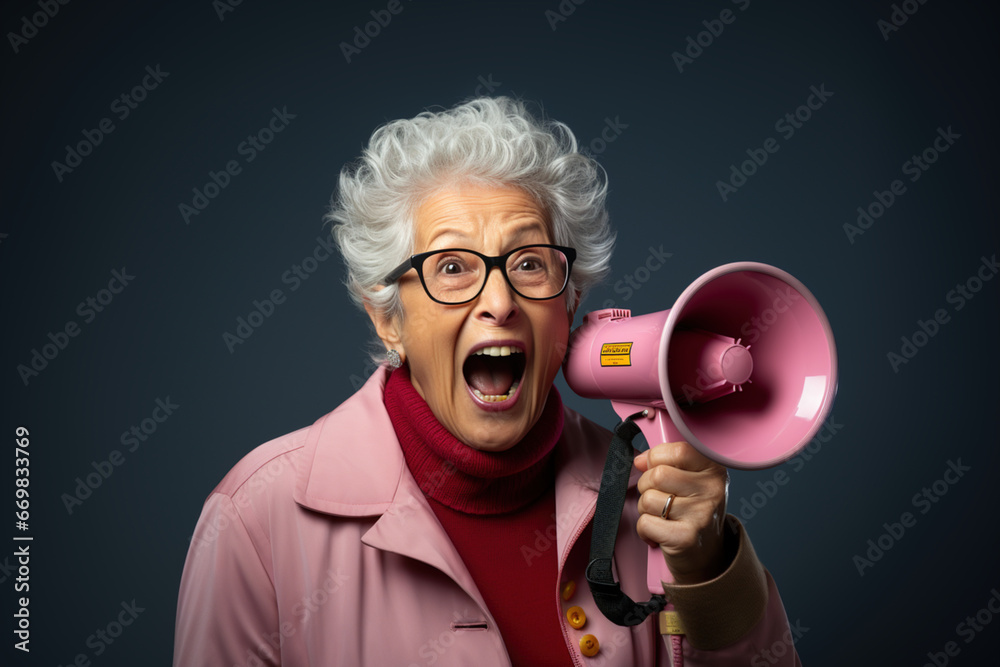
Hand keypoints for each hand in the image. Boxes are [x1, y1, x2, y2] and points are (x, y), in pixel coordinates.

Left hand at [633, 441, 729, 584]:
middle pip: (657, 474)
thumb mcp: (689, 479)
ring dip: (645, 509)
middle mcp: (712, 489)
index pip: (678, 450)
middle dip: (647, 486)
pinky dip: (644, 530)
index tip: (656, 467)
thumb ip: (666, 462)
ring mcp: (701, 514)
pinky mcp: (686, 538)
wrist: (706, 555)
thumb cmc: (692, 512)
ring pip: (648, 498)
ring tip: (661, 517)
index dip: (657, 457)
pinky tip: (659, 533)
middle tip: (660, 499)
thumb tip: (640, 460)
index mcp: (714, 468)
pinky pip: (645, 523)